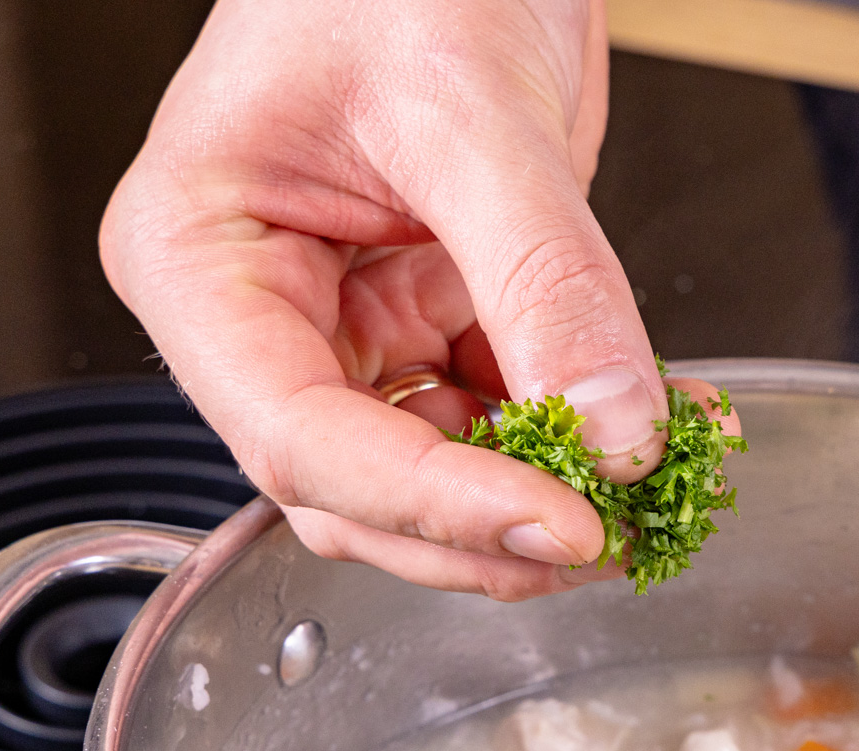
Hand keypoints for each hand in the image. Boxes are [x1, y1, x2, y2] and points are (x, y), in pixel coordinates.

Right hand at [102, 0, 708, 598]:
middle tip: (604, 533)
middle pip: (361, 488)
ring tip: (644, 483)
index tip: (558, 525)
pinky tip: (654, 417)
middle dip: (484, 529)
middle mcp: (268, 312)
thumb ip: (543, 281)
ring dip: (544, 492)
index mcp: (204, 260)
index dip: (434, 505)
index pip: (304, 440)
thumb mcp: (468, 111)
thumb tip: (613, 427)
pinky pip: (507, 408)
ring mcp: (357, 321)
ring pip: (439, 469)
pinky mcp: (440, 312)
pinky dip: (582, 429)